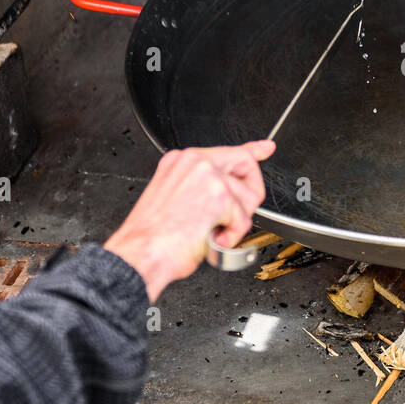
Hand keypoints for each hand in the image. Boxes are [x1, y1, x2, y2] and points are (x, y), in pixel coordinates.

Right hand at [105, 141, 275, 300]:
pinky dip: (232, 236)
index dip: (252, 150)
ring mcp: (208, 176)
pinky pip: (243, 218)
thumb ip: (203, 189)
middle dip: (248, 195)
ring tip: (210, 232)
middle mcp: (195, 162)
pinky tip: (212, 238)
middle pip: (246, 166)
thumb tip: (227, 194)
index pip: (227, 151)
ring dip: (235, 222)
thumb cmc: (153, 238)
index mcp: (181, 162)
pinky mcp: (219, 195)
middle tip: (232, 216)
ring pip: (247, 197)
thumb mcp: (175, 201)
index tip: (265, 148)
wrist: (140, 255)